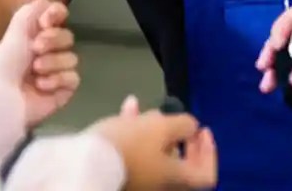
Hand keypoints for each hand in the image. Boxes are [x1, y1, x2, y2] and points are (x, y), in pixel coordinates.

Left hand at [0, 0, 79, 127]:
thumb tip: (49, 3)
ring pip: (72, 58)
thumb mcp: (16, 30)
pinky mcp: (62, 92)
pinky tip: (41, 85)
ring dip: (53, 62)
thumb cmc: (4, 63)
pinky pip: (73, 78)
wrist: (1, 96)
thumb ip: (32, 11)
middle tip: (36, 48)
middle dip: (53, 40)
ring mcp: (55, 73)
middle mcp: (46, 52)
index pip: (57, 17)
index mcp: (34, 35)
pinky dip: (57, 80)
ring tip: (35, 71)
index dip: (56, 15)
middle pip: (68, 37)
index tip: (46, 21)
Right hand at [91, 96, 217, 189]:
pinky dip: (134, 132)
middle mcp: (159, 186)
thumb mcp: (162, 127)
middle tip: (176, 118)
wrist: (82, 164)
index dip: (209, 152)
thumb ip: (184, 126)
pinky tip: (128, 107)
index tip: (202, 130)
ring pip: (152, 154)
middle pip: (178, 164)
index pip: (206, 175)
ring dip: (152, 129)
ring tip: (146, 108)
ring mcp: (139, 182)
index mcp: (176, 181)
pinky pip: (133, 153)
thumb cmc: (130, 146)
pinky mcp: (118, 174)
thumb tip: (191, 128)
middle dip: (177, 135)